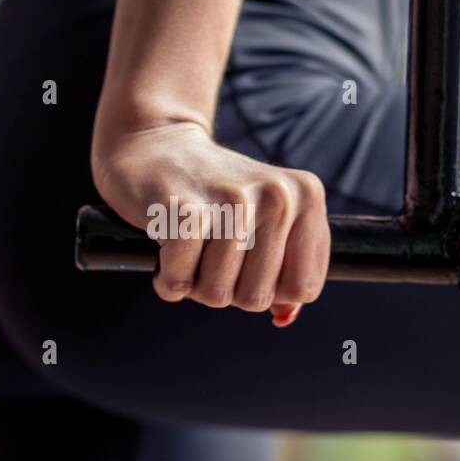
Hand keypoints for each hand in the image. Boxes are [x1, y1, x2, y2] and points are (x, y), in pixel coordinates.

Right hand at [91, 121, 329, 322]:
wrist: (153, 143)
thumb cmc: (213, 194)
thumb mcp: (266, 220)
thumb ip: (287, 270)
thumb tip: (285, 317)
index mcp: (306, 196)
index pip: (302, 288)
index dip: (269, 290)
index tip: (247, 263)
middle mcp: (277, 195)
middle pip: (257, 298)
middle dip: (227, 289)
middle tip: (210, 254)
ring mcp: (233, 201)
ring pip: (218, 294)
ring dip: (194, 284)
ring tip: (190, 248)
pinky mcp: (185, 211)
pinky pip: (180, 282)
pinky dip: (168, 280)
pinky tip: (166, 253)